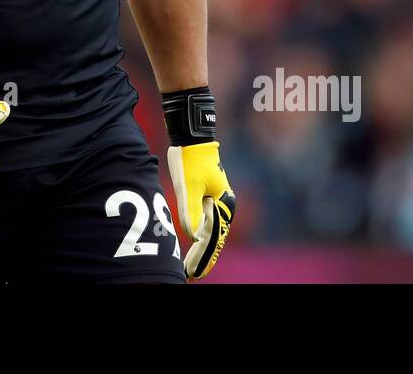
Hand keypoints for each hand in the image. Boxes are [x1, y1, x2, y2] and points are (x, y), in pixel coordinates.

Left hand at [168, 140, 234, 279]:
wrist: (193, 138)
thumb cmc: (190, 160)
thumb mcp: (188, 186)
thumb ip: (191, 211)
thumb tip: (194, 237)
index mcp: (223, 204)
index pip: (213, 237)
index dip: (203, 257)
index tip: (193, 272)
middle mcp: (225, 205)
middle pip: (216, 238)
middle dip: (204, 258)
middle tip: (191, 274)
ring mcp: (219, 201)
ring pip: (213, 232)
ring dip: (204, 250)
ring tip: (193, 266)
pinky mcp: (212, 197)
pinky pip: (209, 223)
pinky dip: (203, 237)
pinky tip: (197, 244)